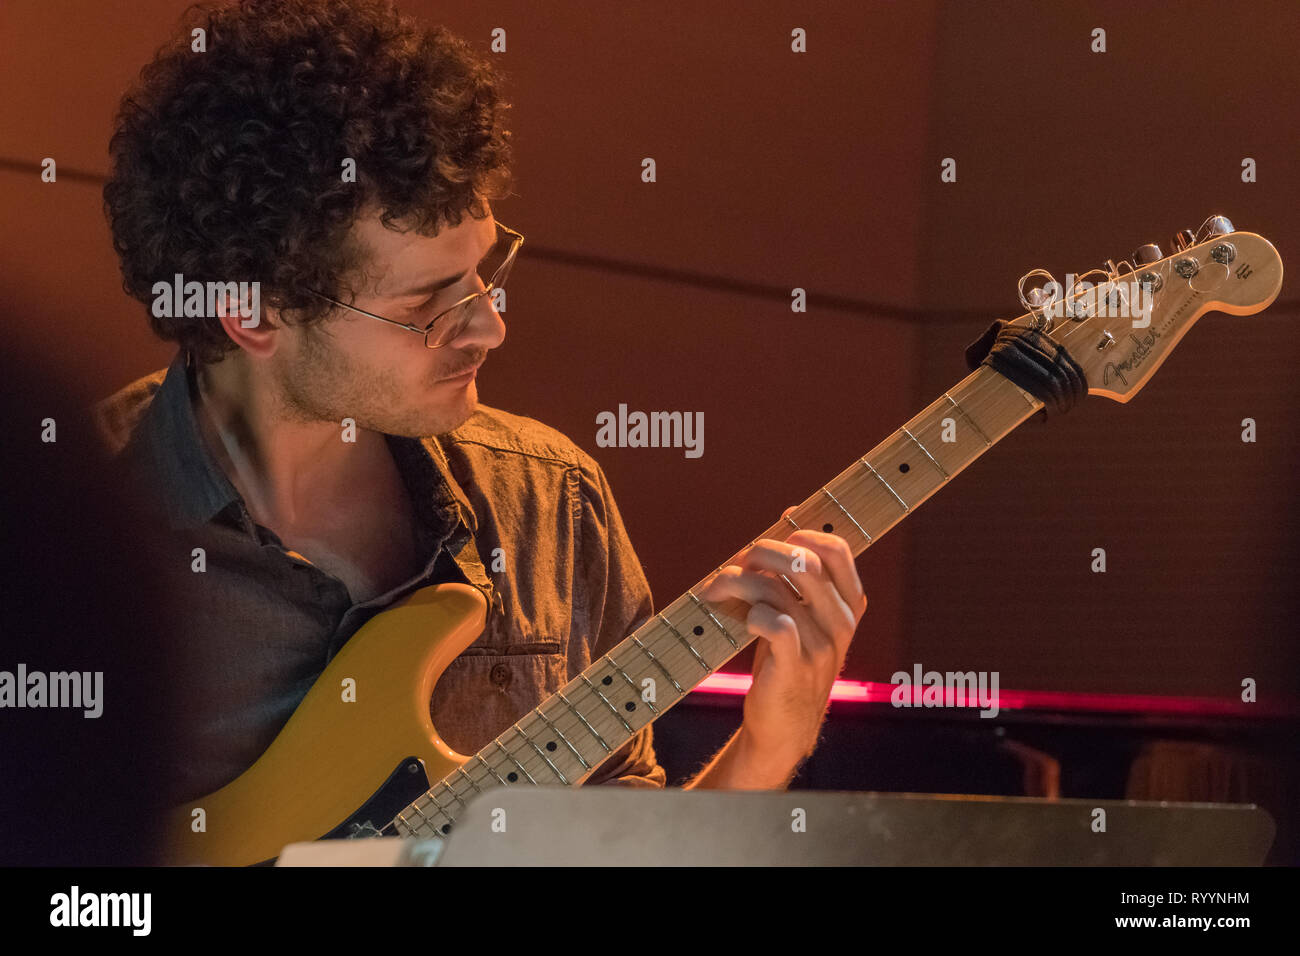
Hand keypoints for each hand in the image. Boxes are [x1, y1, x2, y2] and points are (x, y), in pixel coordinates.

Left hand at [698, 507, 867, 769]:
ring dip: (737, 582)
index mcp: (849, 606)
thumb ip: (799, 573)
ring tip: (715, 589)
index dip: (802, 533)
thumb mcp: (802, 615)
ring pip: (777, 590)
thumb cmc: (786, 661)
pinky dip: (751, 613)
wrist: (783, 727)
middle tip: (734, 564)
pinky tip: (741, 620)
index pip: (837, 550)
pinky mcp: (795, 665)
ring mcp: (822, 646)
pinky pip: (775, 622)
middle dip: (759, 553)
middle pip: (801, 561)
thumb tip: (791, 515)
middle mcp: (841, 623)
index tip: (772, 538)